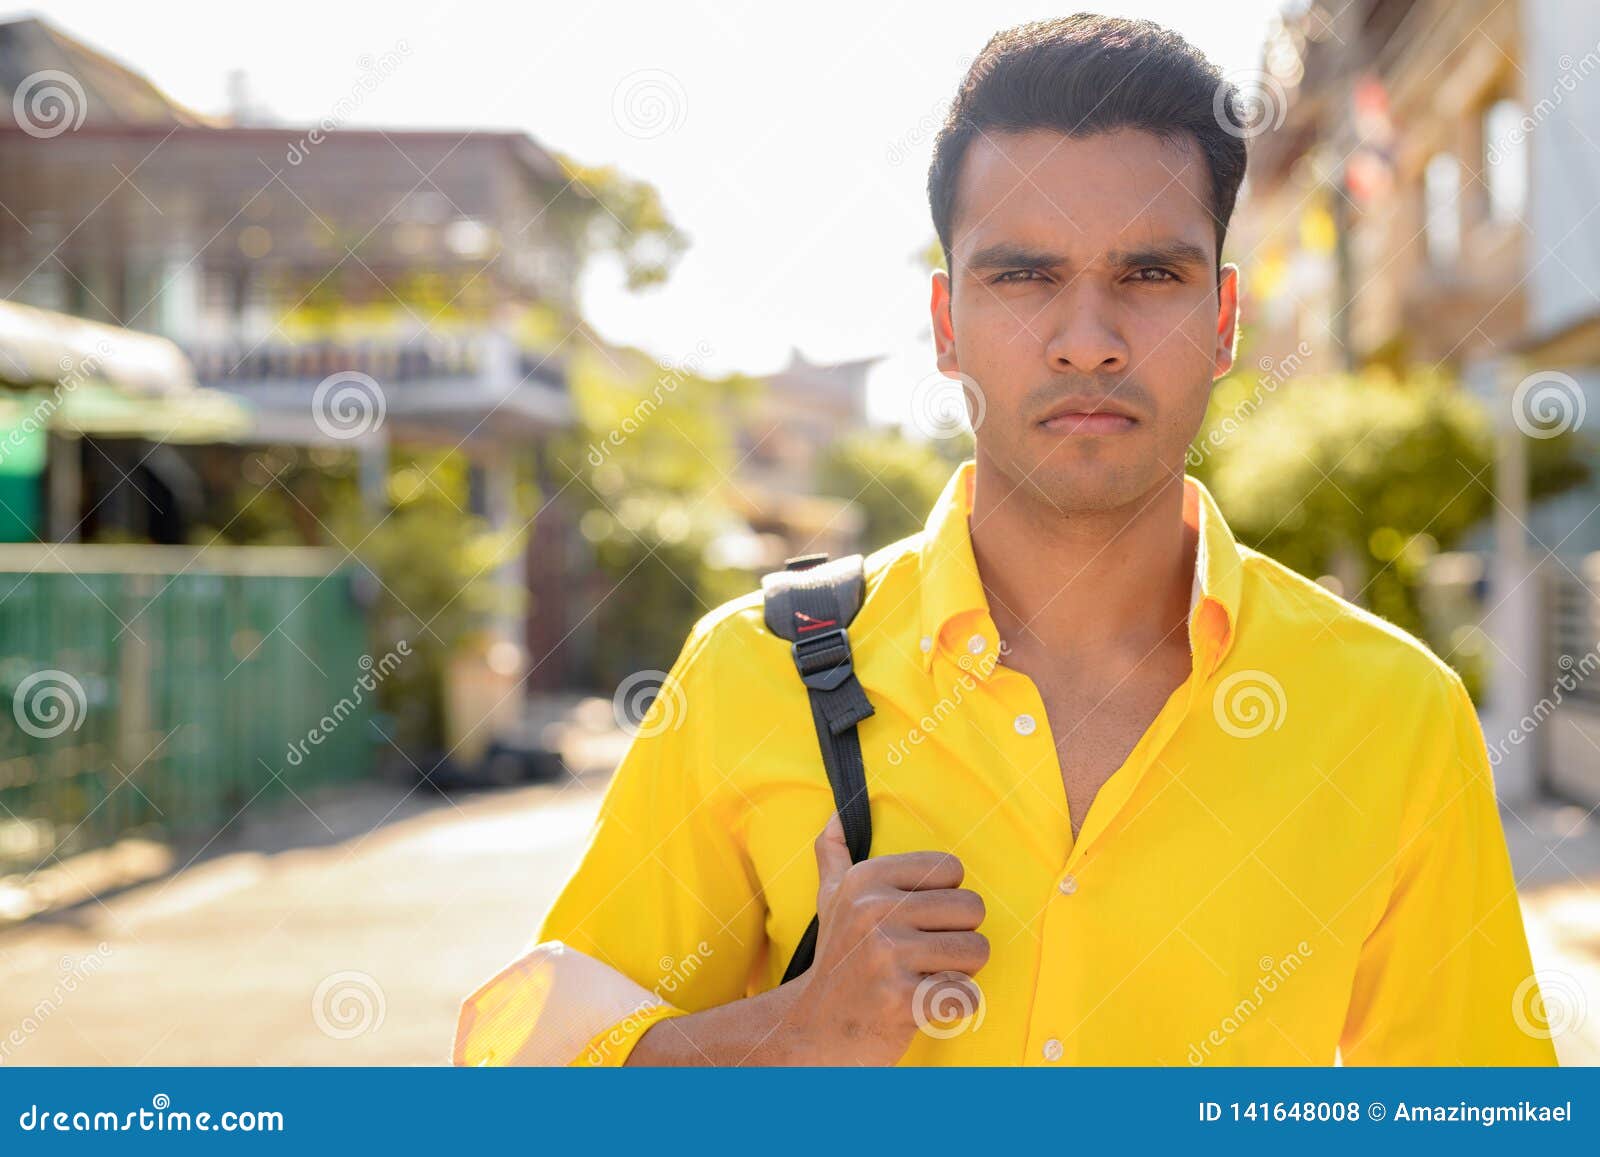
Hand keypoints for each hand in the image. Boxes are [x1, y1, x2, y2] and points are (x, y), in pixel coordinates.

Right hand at [785, 813, 987, 1064]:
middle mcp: (875, 910)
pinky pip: (967, 994)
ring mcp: (888, 956)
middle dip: (956, 937)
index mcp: (866, 879)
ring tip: (922, 978)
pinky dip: (953, 1006)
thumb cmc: (837, 960)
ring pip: (976, 951)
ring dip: (958, 971)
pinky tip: (921, 1005)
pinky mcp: (904, 1000)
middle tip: (921, 956)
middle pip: (972, 908)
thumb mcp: (830, 901)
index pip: (951, 869)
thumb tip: (836, 812)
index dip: (943, 899)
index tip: (913, 922)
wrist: (813, 1029)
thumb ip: (835, 853)